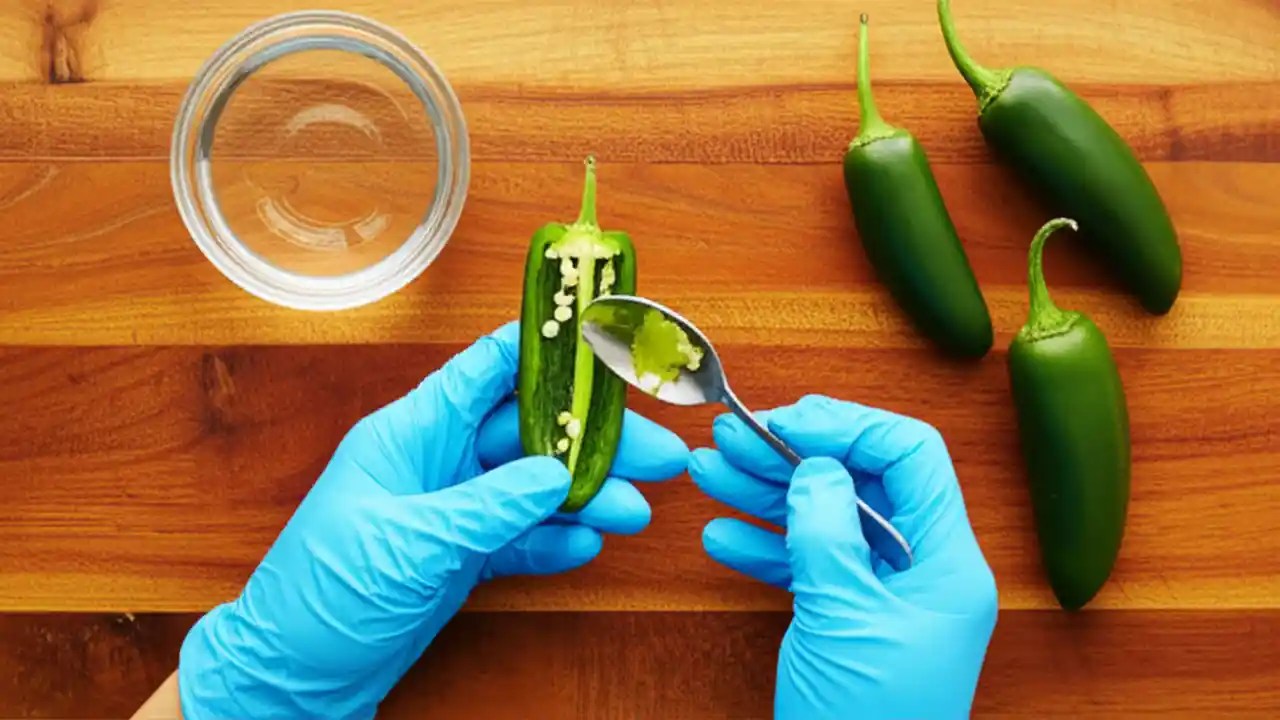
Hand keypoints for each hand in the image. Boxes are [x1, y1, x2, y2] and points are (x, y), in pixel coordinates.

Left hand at [177, 322, 688, 719]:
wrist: (294, 678)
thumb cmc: (322, 597)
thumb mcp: (409, 543)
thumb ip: (488, 506)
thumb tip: (558, 475)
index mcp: (410, 433)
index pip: (486, 371)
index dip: (545, 350)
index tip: (604, 340)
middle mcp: (436, 462)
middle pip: (530, 433)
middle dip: (593, 441)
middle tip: (657, 454)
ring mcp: (452, 510)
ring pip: (534, 487)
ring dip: (586, 496)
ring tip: (636, 511)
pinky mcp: (461, 556)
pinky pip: (522, 537)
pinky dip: (555, 539)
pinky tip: (590, 543)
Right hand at [690, 395, 997, 719]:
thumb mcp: (844, 617)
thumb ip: (826, 531)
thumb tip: (815, 466)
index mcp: (947, 563)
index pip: (910, 456)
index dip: (849, 426)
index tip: (785, 419)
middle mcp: (921, 573)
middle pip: (860, 483)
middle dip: (794, 455)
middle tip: (731, 438)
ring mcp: (883, 600)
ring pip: (826, 521)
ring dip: (767, 494)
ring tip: (709, 471)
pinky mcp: (848, 625)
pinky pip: (807, 568)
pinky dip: (764, 548)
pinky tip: (720, 537)